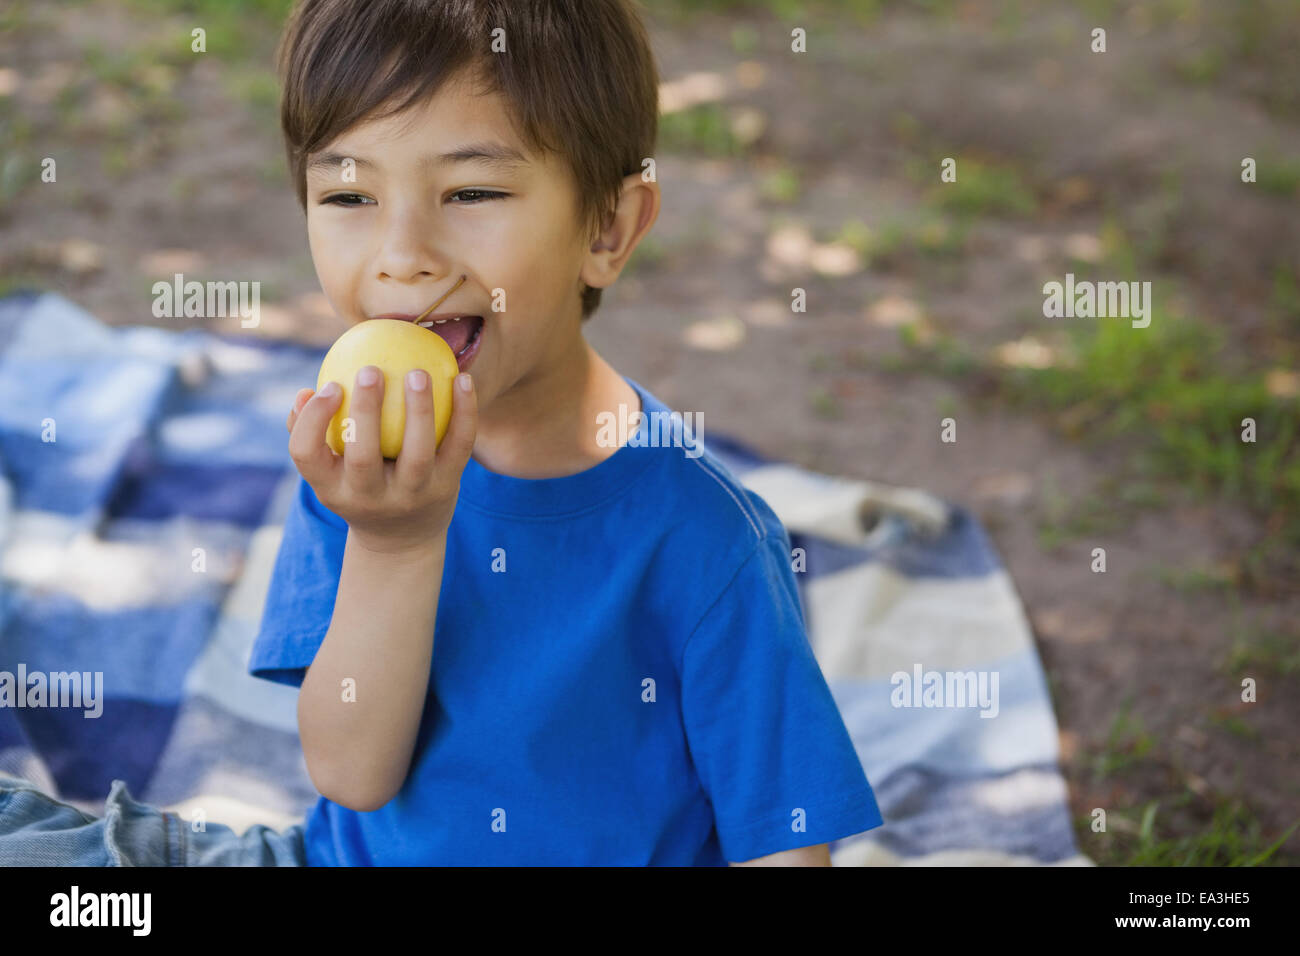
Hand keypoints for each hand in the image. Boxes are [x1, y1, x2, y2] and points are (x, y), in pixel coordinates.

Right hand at [287, 367, 477, 553]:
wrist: (401, 540)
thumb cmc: (357, 488)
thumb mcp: (329, 473)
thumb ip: (312, 433)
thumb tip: (305, 391)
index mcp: (332, 489)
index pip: (307, 455)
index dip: (312, 420)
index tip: (329, 384)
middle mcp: (369, 498)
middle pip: (363, 457)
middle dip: (365, 411)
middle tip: (370, 370)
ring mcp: (411, 496)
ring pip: (417, 454)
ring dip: (419, 410)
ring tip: (418, 373)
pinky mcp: (447, 488)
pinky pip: (459, 446)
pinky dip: (464, 412)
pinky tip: (462, 379)